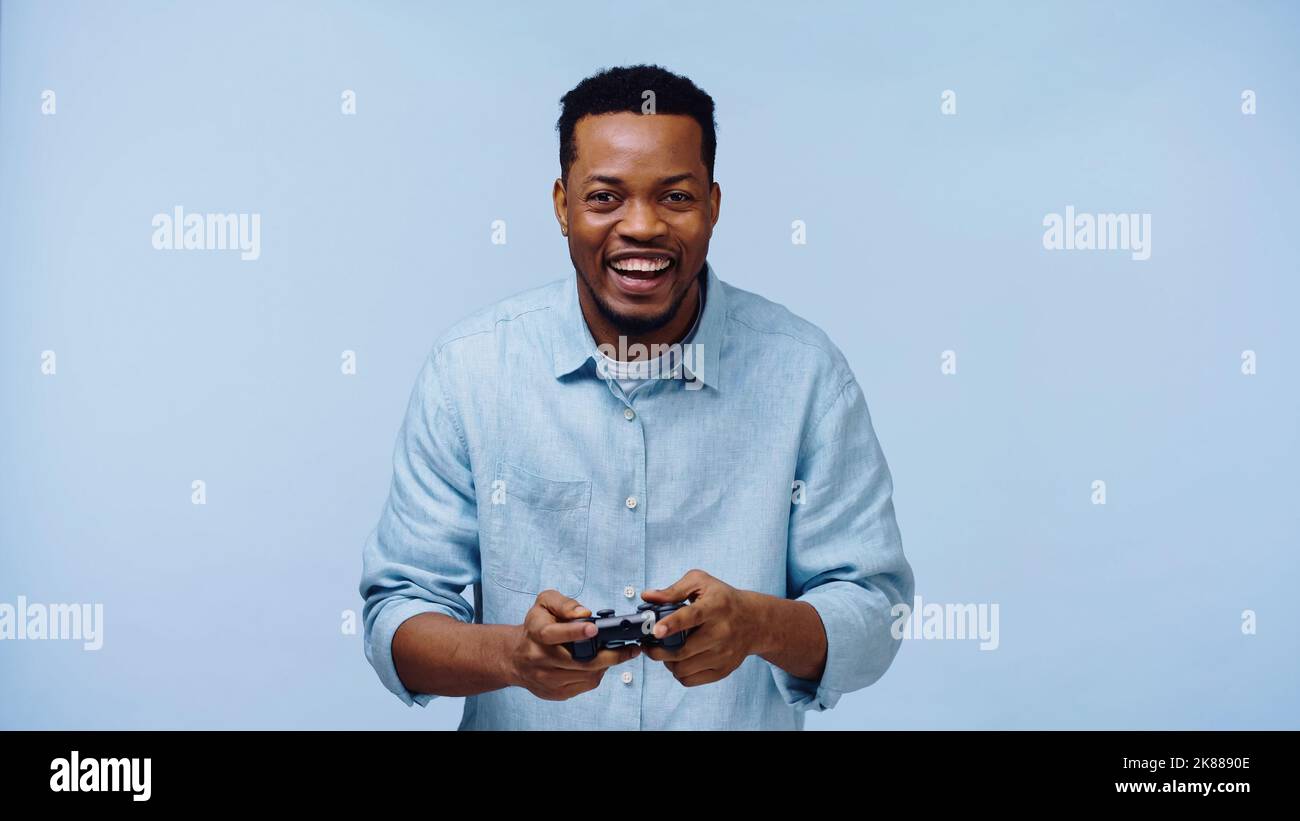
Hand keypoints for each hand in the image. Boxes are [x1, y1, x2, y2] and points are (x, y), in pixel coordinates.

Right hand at [509, 590, 641, 700]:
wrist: (516, 657)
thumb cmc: (535, 627)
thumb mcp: (544, 604)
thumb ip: (563, 604)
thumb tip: (584, 613)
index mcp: (537, 633)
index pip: (555, 634)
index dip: (576, 632)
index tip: (595, 628)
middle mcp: (540, 658)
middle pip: (578, 662)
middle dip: (609, 655)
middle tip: (630, 649)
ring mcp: (547, 679)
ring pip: (586, 676)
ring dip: (606, 665)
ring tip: (615, 654)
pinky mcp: (555, 692)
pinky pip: (585, 685)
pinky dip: (597, 674)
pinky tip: (599, 664)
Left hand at [639, 569, 761, 686]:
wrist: (755, 621)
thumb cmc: (723, 600)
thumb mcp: (701, 583)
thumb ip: (673, 590)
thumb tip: (647, 597)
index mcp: (714, 607)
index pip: (691, 616)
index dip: (671, 624)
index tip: (656, 631)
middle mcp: (721, 632)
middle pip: (682, 651)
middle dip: (657, 651)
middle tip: (649, 645)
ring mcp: (723, 654)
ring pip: (682, 669)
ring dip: (667, 663)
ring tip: (667, 652)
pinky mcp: (724, 669)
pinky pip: (690, 680)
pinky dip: (679, 673)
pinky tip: (680, 660)